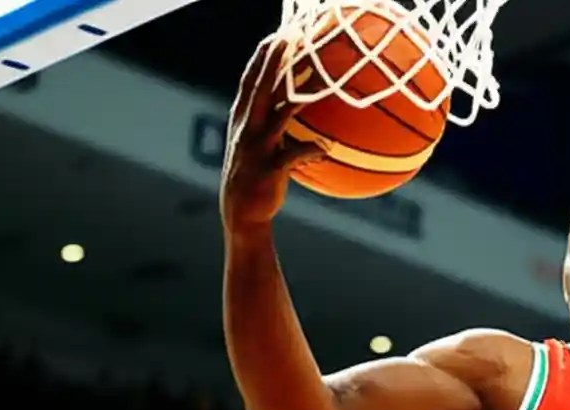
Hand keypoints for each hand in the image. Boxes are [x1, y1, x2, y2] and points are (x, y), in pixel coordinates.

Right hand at [220, 35, 324, 232]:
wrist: (242, 212)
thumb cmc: (258, 178)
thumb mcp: (263, 148)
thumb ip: (278, 128)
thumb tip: (303, 114)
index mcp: (243, 120)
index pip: (251, 82)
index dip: (262, 59)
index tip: (275, 37)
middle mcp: (247, 128)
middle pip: (260, 88)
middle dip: (273, 62)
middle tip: (287, 39)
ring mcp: (256, 147)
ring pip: (279, 114)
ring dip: (297, 95)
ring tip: (317, 78)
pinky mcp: (268, 168)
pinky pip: (294, 155)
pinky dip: (311, 149)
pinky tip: (326, 147)